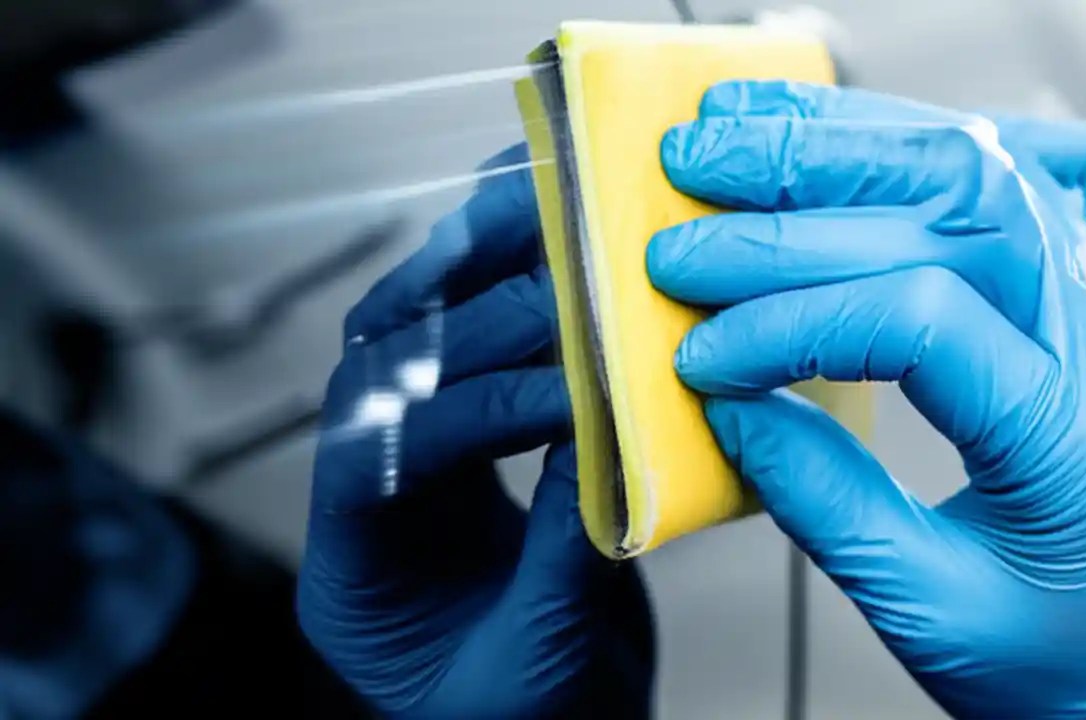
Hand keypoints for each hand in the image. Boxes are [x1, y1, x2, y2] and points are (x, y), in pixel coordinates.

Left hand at [298, 145, 652, 719]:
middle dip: (472, 325)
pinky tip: (546, 244)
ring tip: (532, 209)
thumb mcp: (538, 657)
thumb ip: (563, 545)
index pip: (376, 461)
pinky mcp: (464, 442)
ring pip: (405, 339)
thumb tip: (602, 426)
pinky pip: (466, 349)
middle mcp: (361, 501)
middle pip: (378, 379)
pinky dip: (502, 290)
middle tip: (567, 282)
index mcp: (350, 578)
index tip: (566, 399)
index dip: (471, 415)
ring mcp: (407, 462)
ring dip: (465, 272)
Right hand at [648, 81, 1085, 717]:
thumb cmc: (1066, 663)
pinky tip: (886, 139)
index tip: (700, 351)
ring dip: (856, 138)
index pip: (920, 317)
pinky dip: (961, 138)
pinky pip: (1059, 169)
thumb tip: (725, 400)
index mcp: (1077, 440)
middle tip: (691, 181)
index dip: (790, 318)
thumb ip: (821, 500)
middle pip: (957, 204)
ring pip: (992, 165)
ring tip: (746, 129)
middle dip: (804, 187)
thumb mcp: (930, 613)